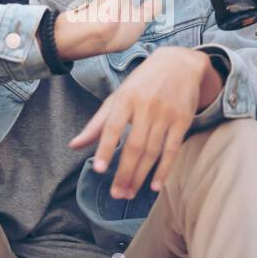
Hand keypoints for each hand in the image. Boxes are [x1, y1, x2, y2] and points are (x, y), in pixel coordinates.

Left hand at [69, 46, 213, 198]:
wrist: (180, 63)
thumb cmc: (143, 83)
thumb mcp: (118, 97)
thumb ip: (97, 123)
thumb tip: (73, 146)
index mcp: (125, 99)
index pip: (113, 128)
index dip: (106, 149)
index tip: (98, 170)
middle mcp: (146, 106)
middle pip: (134, 146)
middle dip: (124, 173)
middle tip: (116, 194)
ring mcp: (166, 114)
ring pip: (152, 151)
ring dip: (140, 176)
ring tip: (130, 193)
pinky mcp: (183, 121)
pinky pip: (172, 150)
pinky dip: (164, 170)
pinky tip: (155, 186)